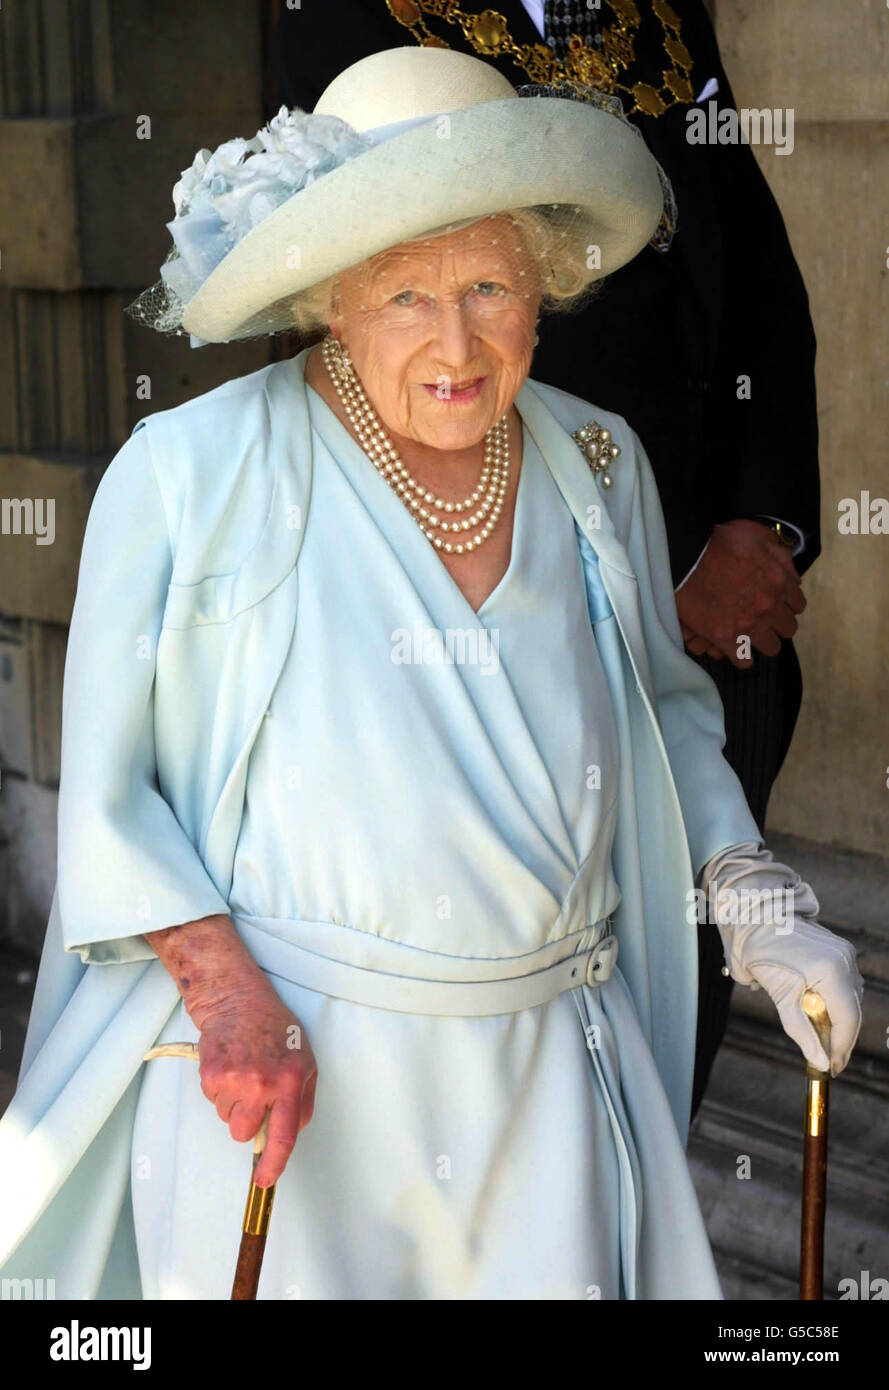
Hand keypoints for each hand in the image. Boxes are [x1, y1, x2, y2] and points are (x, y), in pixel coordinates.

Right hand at [196, 978, 317, 1187]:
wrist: (239, 1000)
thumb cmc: (276, 1030)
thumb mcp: (306, 1062)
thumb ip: (303, 1101)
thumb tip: (291, 1134)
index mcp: (290, 1082)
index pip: (283, 1136)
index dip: (273, 1165)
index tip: (265, 1180)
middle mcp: (261, 1084)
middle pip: (244, 1133)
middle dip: (247, 1121)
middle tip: (253, 1094)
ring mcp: (234, 1080)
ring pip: (226, 1118)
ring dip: (232, 1103)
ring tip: (243, 1072)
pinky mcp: (211, 1074)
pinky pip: (212, 1100)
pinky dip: (219, 1089)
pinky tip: (230, 1066)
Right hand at [676, 519, 806, 668]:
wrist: (687, 557)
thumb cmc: (719, 543)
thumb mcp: (759, 539)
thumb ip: (781, 559)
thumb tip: (793, 579)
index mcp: (779, 582)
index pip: (797, 605)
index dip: (786, 605)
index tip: (777, 605)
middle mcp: (768, 606)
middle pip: (787, 629)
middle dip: (777, 624)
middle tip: (763, 621)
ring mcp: (749, 625)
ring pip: (770, 648)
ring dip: (763, 642)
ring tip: (750, 637)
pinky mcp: (726, 638)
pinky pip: (744, 661)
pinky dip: (742, 657)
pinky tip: (736, 651)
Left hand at [704, 842, 863, 1076]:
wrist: (754, 917)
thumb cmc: (761, 952)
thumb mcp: (780, 996)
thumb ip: (802, 1031)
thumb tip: (820, 1062)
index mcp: (832, 969)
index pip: (848, 1018)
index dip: (842, 1047)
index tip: (832, 1068)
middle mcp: (845, 960)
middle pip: (852, 1010)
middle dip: (841, 1038)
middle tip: (827, 1062)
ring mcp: (844, 953)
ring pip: (850, 999)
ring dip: (838, 1021)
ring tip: (821, 1041)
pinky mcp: (839, 950)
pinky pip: (844, 984)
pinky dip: (834, 1002)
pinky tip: (819, 1014)